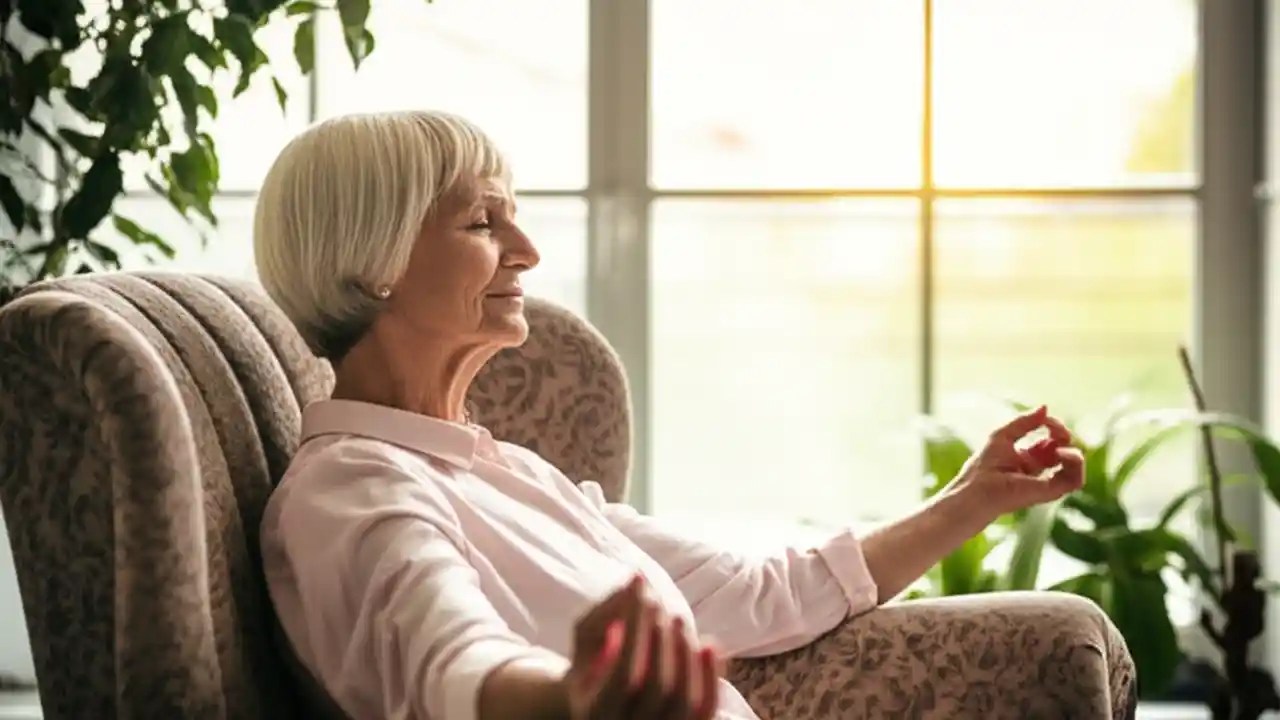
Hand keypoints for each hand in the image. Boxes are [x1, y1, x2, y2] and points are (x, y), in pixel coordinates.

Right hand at [563, 575, 722, 719]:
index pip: (624, 674)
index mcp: (593, 714)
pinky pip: (705, 711)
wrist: (604, 705)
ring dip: (686, 652)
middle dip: (660, 636)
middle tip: (657, 600)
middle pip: (657, 687)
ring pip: (686, 702)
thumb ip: (603, 612)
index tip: (638, 585)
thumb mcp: (585, 640)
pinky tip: (708, 643)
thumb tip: (637, 584)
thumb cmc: (592, 665)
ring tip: (676, 617)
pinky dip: (711, 676)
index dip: (635, 626)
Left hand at [948, 405, 1083, 518]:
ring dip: (1074, 453)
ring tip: (1061, 445)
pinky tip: (1061, 453)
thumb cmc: (984, 466)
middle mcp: (1038, 472)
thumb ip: (1025, 421)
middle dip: (1063, 436)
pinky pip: (1076, 480)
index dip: (1053, 427)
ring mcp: (1046, 483)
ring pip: (1074, 468)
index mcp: (1027, 459)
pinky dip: (1075, 464)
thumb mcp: (1003, 435)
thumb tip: (1046, 407)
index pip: (1051, 441)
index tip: (1046, 420)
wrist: (977, 490)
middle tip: (1057, 431)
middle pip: (1063, 451)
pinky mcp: (1050, 493)